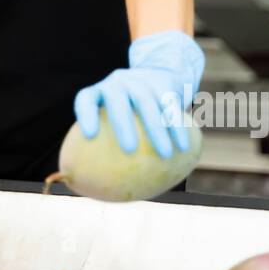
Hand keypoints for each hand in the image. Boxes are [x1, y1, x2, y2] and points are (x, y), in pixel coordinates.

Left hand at [73, 30, 204, 158]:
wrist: (156, 77)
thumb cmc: (129, 116)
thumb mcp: (115, 124)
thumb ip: (107, 151)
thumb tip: (100, 193)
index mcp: (98, 94)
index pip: (86, 99)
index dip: (86, 114)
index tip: (89, 135)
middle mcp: (116, 83)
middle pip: (117, 100)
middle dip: (122, 123)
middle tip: (130, 149)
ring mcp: (139, 80)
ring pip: (147, 102)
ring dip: (157, 129)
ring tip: (165, 154)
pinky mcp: (161, 83)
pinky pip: (170, 104)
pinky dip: (176, 126)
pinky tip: (183, 147)